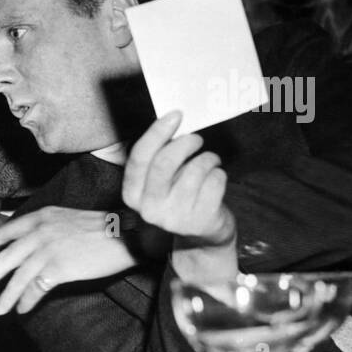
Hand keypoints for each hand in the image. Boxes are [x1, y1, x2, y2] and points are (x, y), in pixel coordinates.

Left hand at [0, 207, 135, 314]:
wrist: (126, 235)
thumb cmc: (102, 229)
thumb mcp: (67, 218)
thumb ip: (46, 227)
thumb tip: (29, 243)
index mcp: (41, 217)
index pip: (7, 231)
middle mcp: (39, 232)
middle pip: (4, 257)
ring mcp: (47, 250)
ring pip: (17, 277)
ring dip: (5, 296)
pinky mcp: (58, 268)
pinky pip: (35, 288)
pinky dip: (26, 300)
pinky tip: (22, 309)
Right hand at [124, 111, 238, 284]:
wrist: (201, 235)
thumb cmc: (180, 196)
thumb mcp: (160, 182)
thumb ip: (158, 158)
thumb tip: (171, 122)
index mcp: (132, 195)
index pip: (140, 158)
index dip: (157, 132)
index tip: (175, 115)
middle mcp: (149, 209)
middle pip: (165, 162)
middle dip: (185, 142)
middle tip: (196, 138)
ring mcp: (175, 218)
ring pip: (195, 169)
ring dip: (207, 159)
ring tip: (209, 163)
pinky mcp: (200, 221)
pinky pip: (215, 181)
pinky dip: (219, 174)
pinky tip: (215, 181)